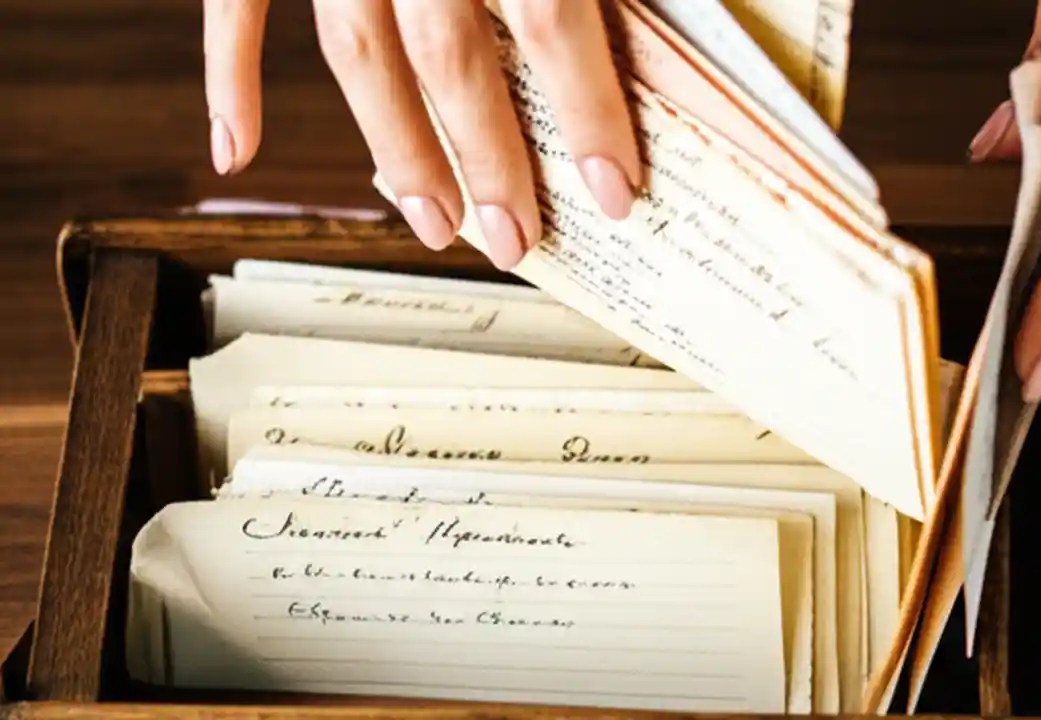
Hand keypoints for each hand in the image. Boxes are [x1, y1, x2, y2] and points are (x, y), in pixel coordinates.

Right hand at [201, 0, 641, 269]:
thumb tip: (659, 31)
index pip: (550, 21)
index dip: (587, 113)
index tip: (615, 193)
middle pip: (450, 58)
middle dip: (486, 160)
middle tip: (515, 239)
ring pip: (355, 49)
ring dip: (393, 145)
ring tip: (434, 224)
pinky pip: (235, 3)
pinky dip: (228, 74)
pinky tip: (238, 150)